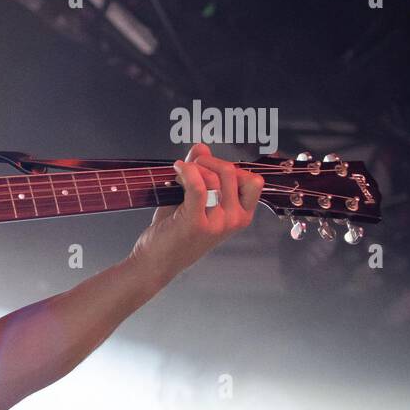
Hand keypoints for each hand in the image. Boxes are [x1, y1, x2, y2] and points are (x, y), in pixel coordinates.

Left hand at [129, 143, 264, 286]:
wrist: (156, 262)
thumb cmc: (176, 233)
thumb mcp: (194, 202)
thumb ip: (200, 173)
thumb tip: (201, 147)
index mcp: (241, 216)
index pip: (254, 181)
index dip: (230, 168)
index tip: (209, 170)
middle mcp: (234, 220)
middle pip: (232, 172)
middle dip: (208, 162)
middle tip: (190, 168)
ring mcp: (217, 223)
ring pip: (214, 177)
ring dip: (194, 168)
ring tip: (178, 175)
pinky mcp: (196, 223)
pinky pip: (198, 186)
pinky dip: (187, 172)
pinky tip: (177, 169)